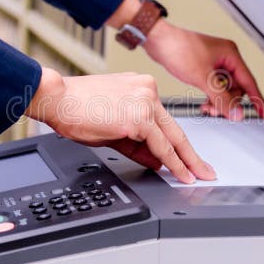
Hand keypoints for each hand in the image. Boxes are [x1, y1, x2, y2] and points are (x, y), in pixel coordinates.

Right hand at [25, 68, 215, 183]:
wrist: (58, 98)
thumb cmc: (76, 107)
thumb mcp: (112, 128)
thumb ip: (137, 144)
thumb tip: (156, 160)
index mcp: (141, 87)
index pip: (165, 120)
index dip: (178, 142)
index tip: (188, 155)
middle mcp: (148, 91)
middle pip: (175, 128)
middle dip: (191, 154)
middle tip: (205, 170)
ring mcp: (145, 103)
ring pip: (172, 138)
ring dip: (186, 161)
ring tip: (197, 176)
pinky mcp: (139, 118)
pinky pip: (161, 146)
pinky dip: (173, 163)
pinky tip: (180, 173)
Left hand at [143, 20, 263, 119]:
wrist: (158, 41)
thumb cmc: (178, 48)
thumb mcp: (203, 78)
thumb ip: (222, 98)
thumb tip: (236, 112)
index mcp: (231, 55)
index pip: (250, 82)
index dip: (258, 100)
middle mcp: (225, 58)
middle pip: (237, 89)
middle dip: (228, 102)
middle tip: (216, 110)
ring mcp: (215, 63)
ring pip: (225, 90)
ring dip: (218, 101)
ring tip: (207, 107)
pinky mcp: (204, 68)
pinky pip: (214, 87)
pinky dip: (211, 96)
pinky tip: (204, 102)